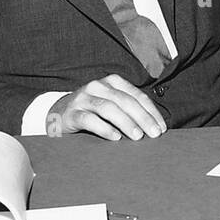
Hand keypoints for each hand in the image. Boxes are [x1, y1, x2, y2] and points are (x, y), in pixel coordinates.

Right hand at [46, 74, 166, 140]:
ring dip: (126, 122)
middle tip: (154, 134)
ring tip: (137, 136)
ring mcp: (83, 98)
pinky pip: (89, 119)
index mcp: (112, 82)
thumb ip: (128, 110)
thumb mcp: (111, 106)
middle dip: (142, 118)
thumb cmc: (92, 112)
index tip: (162, 128)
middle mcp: (97, 86)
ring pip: (108, 108)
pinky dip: (104, 128)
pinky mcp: (71, 113)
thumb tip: (154, 126)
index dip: (151, 111)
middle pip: (125, 101)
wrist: (58, 115)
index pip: (137, 95)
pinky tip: (115, 137)